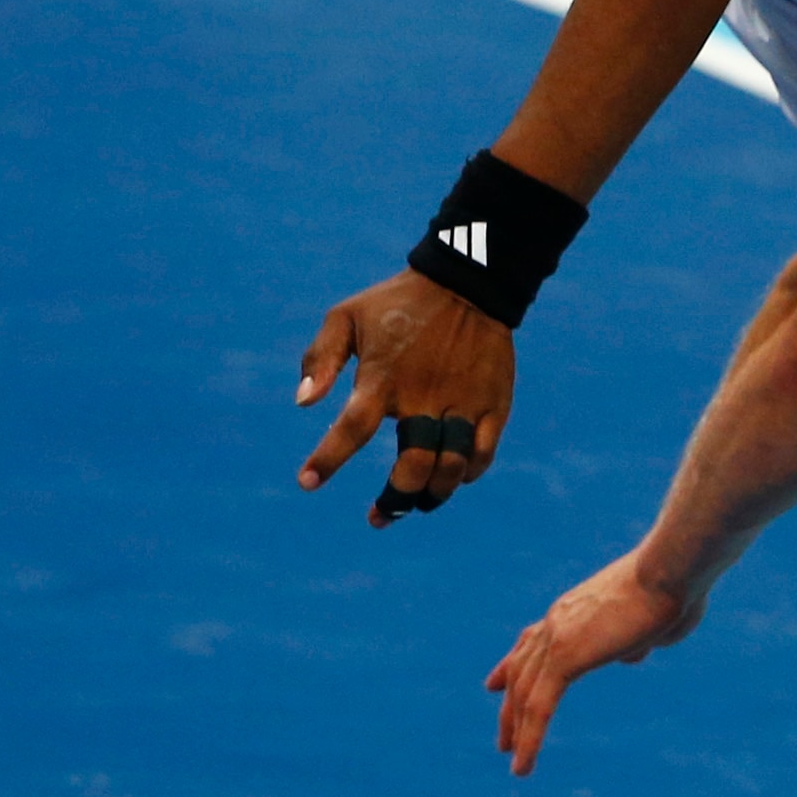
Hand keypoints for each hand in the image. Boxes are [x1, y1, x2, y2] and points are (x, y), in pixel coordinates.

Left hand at [293, 269, 515, 525]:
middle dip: (394, 500)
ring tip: (418, 505)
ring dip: (432, 495)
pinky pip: (483, 452)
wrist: (468, 280)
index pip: (352, 429)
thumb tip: (303, 404)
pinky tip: (454, 476)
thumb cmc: (398, 303)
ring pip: (450, 467)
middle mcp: (424, 396)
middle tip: (381, 516)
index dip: (327, 460)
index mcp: (384, 377)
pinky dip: (468, 472)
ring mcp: (463, 401)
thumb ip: (320, 358)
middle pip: (412, 466)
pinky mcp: (493, 402)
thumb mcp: (346, 316)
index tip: (307, 483)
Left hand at [486, 549, 707, 775]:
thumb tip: (629, 656)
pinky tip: (523, 767)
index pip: (533, 640)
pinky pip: (539, 707)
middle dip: (509, 704)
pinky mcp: (567, 656)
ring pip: (526, 692)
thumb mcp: (653, 621)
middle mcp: (559, 618)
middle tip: (503, 737)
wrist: (671, 569)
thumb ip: (637, 639)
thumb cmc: (674, 588)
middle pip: (522, 668)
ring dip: (516, 728)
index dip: (513, 664)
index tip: (494, 684)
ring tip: (513, 759)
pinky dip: (529, 740)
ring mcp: (559, 636)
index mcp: (574, 607)